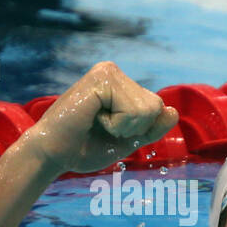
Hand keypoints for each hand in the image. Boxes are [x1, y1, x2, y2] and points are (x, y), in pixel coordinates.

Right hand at [24, 61, 179, 173]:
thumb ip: (151, 128)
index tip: (107, 129)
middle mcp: (113, 72)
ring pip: (148, 108)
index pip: (156, 108)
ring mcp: (107, 72)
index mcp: (120, 83)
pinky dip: (116, 124)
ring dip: (124, 126)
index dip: (138, 130)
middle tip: (101, 127)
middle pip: (156, 105)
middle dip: (133, 128)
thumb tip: (173, 111)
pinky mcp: (101, 79)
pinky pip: (133, 111)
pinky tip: (93, 118)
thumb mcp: (127, 140)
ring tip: (96, 122)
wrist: (53, 155)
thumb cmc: (84, 148)